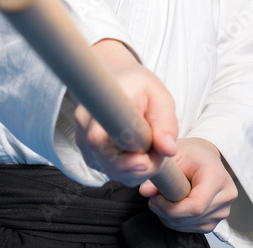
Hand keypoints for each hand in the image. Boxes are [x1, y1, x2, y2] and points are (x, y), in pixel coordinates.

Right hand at [73, 39, 178, 186]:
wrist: (121, 82)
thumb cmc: (140, 87)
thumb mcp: (160, 97)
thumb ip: (166, 123)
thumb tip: (168, 149)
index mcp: (100, 104)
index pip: (98, 140)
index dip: (122, 159)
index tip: (146, 162)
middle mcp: (85, 123)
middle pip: (106, 161)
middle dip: (138, 168)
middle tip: (159, 157)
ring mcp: (84, 140)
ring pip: (110, 170)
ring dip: (136, 171)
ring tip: (153, 152)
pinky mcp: (89, 152)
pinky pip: (110, 171)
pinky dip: (129, 171)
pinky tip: (141, 156)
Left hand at [139, 137, 237, 232]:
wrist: (205, 157)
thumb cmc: (192, 154)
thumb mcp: (175, 155)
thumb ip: (161, 172)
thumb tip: (145, 191)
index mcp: (218, 176)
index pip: (196, 205)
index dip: (171, 208)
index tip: (155, 199)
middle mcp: (226, 195)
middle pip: (192, 217)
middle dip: (167, 212)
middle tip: (154, 198)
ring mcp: (223, 210)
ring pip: (190, 225)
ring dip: (171, 218)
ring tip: (165, 199)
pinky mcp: (216, 220)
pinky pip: (193, 229)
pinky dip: (178, 222)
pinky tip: (174, 206)